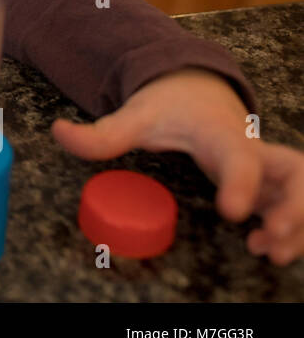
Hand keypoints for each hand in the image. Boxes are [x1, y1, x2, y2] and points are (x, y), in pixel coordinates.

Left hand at [52, 67, 303, 264]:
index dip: (241, 183)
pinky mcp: (268, 182)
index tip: (233, 210)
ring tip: (269, 250)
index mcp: (219, 133)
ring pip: (300, 192)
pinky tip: (263, 246)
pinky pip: (292, 204)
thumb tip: (58, 131)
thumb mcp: (135, 115)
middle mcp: (251, 149)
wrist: (195, 88)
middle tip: (269, 234)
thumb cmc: (169, 104)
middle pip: (293, 174)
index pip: (238, 156)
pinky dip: (290, 227)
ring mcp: (264, 166)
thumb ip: (101, 132)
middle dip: (292, 206)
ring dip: (296, 222)